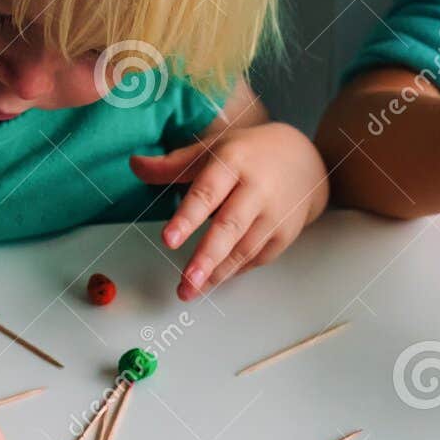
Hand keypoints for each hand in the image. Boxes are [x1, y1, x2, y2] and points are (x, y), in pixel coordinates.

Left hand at [131, 122, 327, 299]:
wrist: (305, 162)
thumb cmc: (250, 155)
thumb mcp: (213, 149)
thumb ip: (174, 164)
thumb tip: (134, 165)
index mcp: (234, 162)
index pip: (208, 192)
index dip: (188, 217)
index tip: (168, 239)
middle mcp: (257, 188)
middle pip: (229, 227)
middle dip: (206, 257)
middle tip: (186, 281)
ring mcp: (274, 214)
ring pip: (244, 249)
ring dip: (217, 273)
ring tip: (191, 290)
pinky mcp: (285, 234)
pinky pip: (256, 258)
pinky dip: (234, 270)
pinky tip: (215, 280)